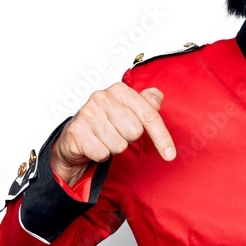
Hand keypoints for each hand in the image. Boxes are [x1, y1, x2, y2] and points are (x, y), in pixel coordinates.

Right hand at [50, 83, 174, 186]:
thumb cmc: (106, 122)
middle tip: (117, 133)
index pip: (149, 115)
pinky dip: (101, 154)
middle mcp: (102, 97)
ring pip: (119, 145)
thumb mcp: (129, 110)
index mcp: (120, 90)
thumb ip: (147, 103)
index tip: (170, 154)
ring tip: (105, 138)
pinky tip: (95, 144)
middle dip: (129, 138)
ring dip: (114, 147)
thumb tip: (157, 98)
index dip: (162, 137)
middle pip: (135, 132)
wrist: (75, 137)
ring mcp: (87, 113)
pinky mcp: (77, 131)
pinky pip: (102, 153)